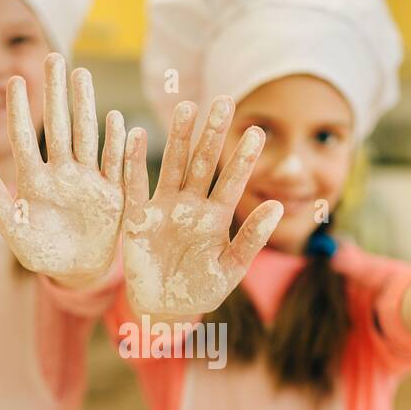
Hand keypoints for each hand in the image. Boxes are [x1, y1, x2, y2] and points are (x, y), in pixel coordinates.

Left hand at [0, 53, 125, 288]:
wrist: (76, 271)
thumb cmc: (41, 252)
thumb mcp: (14, 228)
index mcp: (34, 180)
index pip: (24, 138)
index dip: (18, 110)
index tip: (12, 80)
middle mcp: (62, 172)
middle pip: (58, 126)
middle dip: (55, 92)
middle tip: (53, 57)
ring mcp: (88, 180)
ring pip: (86, 136)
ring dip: (85, 106)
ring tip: (82, 74)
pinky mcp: (112, 193)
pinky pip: (115, 165)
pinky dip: (118, 143)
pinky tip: (117, 119)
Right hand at [121, 97, 282, 315]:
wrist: (164, 308)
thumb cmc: (201, 290)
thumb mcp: (229, 269)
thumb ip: (251, 239)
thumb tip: (277, 207)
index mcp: (216, 216)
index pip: (232, 181)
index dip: (243, 158)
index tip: (257, 132)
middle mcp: (191, 204)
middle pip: (203, 162)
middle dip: (213, 134)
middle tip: (224, 101)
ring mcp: (165, 207)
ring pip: (173, 165)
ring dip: (179, 137)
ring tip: (187, 107)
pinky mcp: (138, 216)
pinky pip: (135, 184)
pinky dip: (132, 162)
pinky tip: (134, 135)